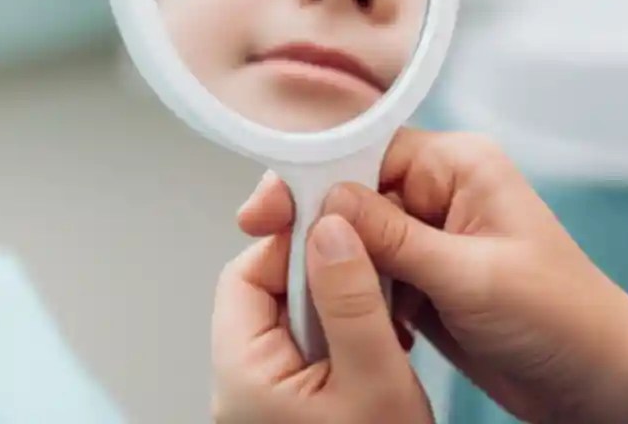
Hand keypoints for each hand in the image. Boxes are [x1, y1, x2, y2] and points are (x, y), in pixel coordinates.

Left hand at [211, 212, 431, 423]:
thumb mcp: (375, 379)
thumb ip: (350, 302)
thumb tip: (330, 226)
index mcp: (242, 373)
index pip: (246, 274)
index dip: (292, 242)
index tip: (342, 225)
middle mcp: (242, 382)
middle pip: (269, 290)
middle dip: (323, 272)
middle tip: (373, 266)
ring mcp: (267, 393)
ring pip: (294, 316)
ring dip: (340, 301)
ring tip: (384, 308)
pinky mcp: (295, 401)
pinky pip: (311, 344)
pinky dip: (346, 331)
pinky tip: (382, 338)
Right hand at [238, 129, 627, 422]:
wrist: (598, 381)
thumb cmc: (564, 320)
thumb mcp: (471, 277)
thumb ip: (395, 239)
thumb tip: (328, 203)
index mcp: (460, 167)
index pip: (367, 150)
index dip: (314, 176)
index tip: (271, 208)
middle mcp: (441, 192)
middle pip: (351, 193)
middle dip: (316, 229)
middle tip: (275, 257)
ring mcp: (430, 236)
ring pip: (353, 238)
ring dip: (333, 268)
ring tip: (315, 299)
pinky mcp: (423, 276)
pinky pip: (367, 274)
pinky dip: (352, 296)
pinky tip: (348, 321)